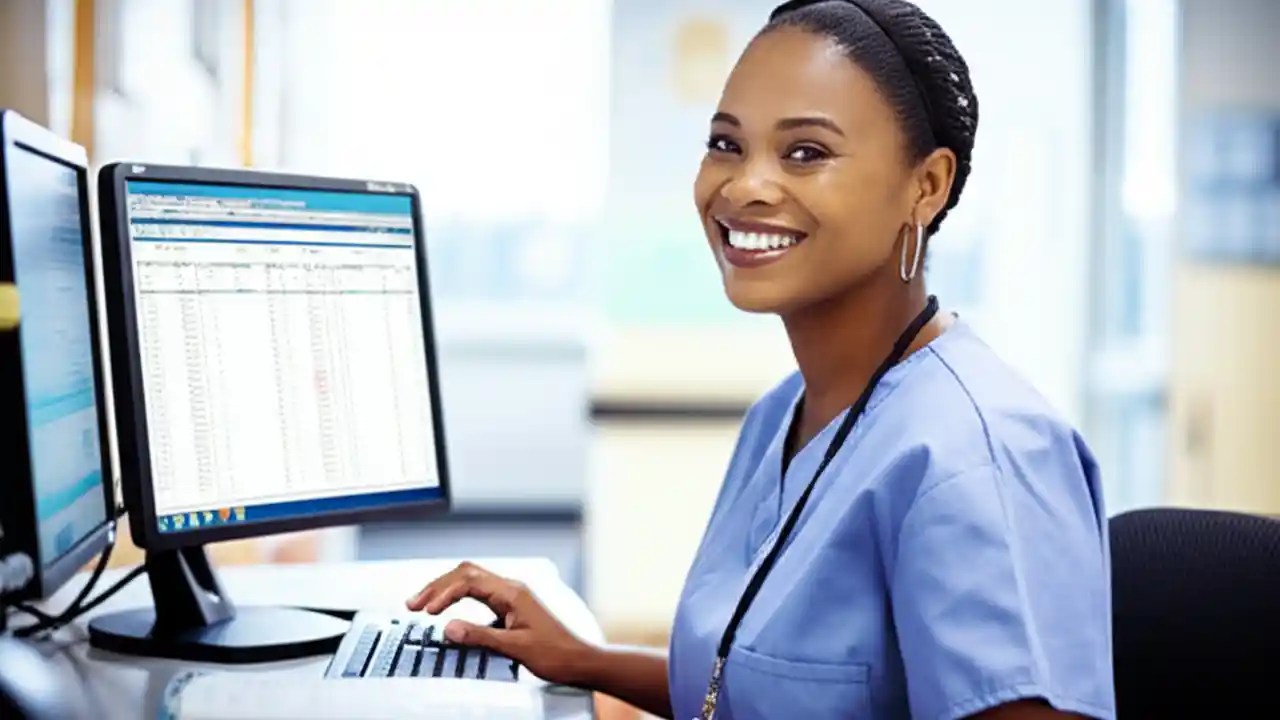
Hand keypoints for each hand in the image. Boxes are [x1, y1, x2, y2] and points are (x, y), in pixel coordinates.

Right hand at [405, 562, 596, 685]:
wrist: (579, 660)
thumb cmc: (555, 653)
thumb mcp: (515, 647)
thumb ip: (480, 637)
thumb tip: (448, 628)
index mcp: (513, 592)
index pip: (469, 581)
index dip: (444, 593)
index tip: (426, 610)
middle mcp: (511, 589)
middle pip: (466, 574)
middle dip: (438, 586)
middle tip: (413, 603)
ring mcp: (512, 596)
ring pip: (472, 581)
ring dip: (447, 589)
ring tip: (423, 604)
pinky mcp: (511, 607)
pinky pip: (479, 594)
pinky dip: (459, 598)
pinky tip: (449, 609)